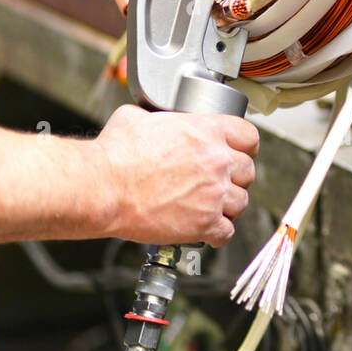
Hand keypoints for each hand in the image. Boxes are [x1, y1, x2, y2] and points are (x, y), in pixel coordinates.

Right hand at [96, 104, 259, 246]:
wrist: (102, 187)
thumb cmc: (115, 154)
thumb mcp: (137, 118)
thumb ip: (157, 118)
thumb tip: (151, 119)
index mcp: (207, 131)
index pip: (249, 136)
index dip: (244, 146)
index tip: (239, 152)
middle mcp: (217, 162)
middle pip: (248, 171)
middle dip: (235, 177)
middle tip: (219, 182)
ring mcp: (213, 194)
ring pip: (241, 202)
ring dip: (228, 205)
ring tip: (211, 206)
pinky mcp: (203, 224)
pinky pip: (227, 232)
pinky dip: (218, 232)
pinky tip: (207, 229)